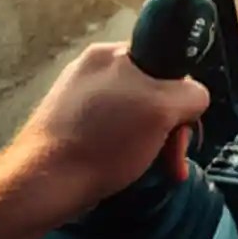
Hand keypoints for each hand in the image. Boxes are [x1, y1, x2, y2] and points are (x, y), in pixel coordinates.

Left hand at [3, 43, 209, 220]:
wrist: (44, 184)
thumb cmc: (103, 143)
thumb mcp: (162, 109)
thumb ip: (190, 95)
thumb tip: (193, 100)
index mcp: (110, 54)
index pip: (166, 63)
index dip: (179, 95)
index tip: (178, 124)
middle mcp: (93, 70)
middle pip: (153, 92)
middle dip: (168, 126)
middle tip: (171, 157)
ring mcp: (79, 100)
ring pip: (136, 115)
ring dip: (152, 142)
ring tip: (152, 168)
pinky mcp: (69, 127)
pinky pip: (113, 132)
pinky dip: (128, 151)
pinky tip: (127, 169)